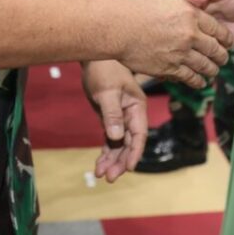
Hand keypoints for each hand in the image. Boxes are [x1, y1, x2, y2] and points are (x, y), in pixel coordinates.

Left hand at [81, 60, 147, 182]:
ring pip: (119, 144)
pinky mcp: (109, 117)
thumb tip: (116, 137)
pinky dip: (105, 151)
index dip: (135, 152)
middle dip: (121, 161)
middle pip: (129, 143)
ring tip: (101, 175)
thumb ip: (112, 114)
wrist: (94, 57)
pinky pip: (110, 139)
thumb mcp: (107, 92)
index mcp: (137, 107)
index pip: (139, 134)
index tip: (129, 168)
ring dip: (112, 159)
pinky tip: (98, 164)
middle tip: (109, 177)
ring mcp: (121, 117)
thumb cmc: (104, 70)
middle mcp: (132, 114)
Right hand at [111, 0, 231, 87]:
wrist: (114, 27)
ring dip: (212, 69)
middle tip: (224, 58)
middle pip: (214, 48)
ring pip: (204, 65)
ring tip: (214, 71)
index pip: (216, 28)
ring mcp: (179, 53)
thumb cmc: (132, 4)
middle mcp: (189, 34)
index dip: (224, 36)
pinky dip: (196, 80)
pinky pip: (188, 77)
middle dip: (222, 55)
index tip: (228, 41)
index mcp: (190, 13)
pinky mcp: (168, 68)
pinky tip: (199, 82)